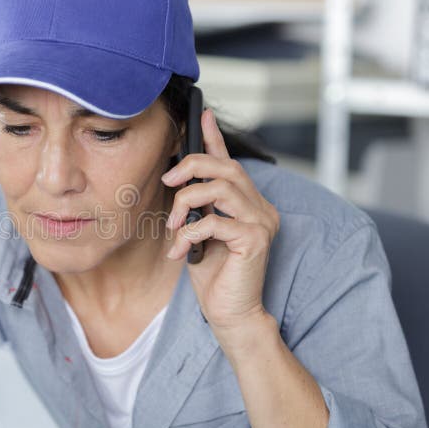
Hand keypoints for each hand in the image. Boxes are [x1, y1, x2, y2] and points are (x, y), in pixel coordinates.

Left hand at [161, 109, 279, 335]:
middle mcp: (261, 207)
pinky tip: (181, 251)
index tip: (202, 114)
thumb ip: (198, 207)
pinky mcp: (256, 239)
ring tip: (172, 227)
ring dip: (185, 204)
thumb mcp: (199, 232)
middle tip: (166, 182)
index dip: (214, 138)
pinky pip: (214, 222)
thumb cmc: (214, 275)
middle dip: (190, 167)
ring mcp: (261, 221)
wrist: (230, 313)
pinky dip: (189, 233)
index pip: (230, 163)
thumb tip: (178, 181)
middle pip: (225, 168)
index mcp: (248, 203)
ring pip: (219, 189)